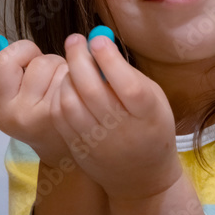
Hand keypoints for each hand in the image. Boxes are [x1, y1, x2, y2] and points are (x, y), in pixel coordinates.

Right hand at [0, 29, 72, 167]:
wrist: (65, 145)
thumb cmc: (39, 109)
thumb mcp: (13, 95)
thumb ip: (4, 72)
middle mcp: (6, 114)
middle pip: (5, 61)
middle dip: (24, 49)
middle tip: (34, 58)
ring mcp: (31, 115)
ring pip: (40, 63)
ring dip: (53, 61)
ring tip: (56, 78)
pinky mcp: (57, 111)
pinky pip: (62, 72)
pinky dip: (69, 70)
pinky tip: (70, 86)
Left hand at [51, 33, 181, 201]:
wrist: (141, 175)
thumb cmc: (150, 126)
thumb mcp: (154, 99)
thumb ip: (129, 75)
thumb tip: (98, 45)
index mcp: (148, 115)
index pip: (127, 86)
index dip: (110, 61)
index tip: (98, 39)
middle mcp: (122, 131)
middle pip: (92, 91)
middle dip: (79, 59)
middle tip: (75, 40)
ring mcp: (97, 143)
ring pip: (70, 103)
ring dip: (67, 76)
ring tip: (73, 65)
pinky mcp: (79, 148)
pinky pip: (60, 117)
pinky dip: (60, 95)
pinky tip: (68, 84)